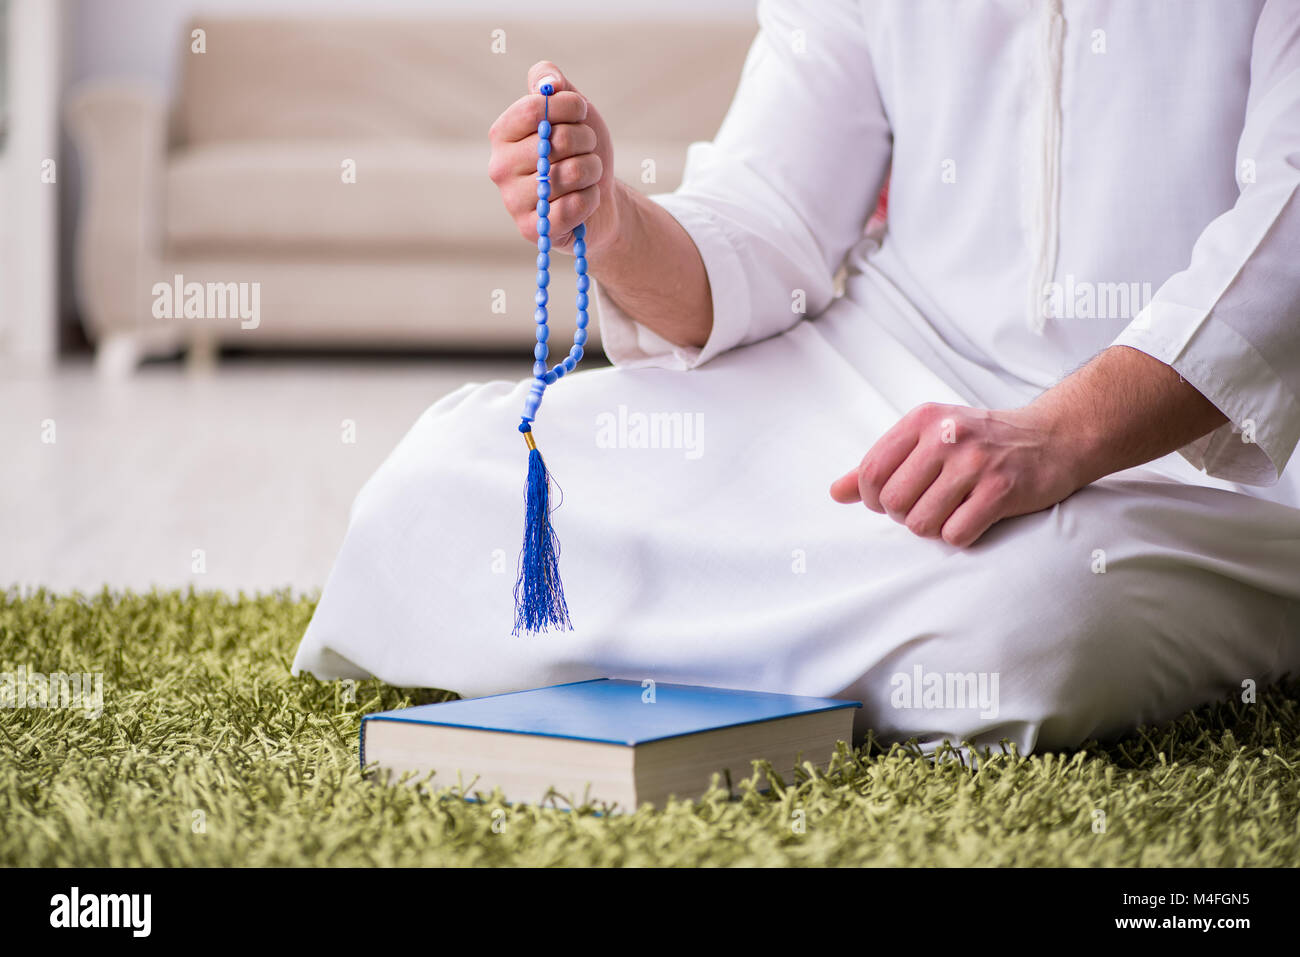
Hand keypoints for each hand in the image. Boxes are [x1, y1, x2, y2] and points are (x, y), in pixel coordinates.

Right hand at [488, 61, 621, 253]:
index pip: (533, 109)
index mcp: (502, 134)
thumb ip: (552, 83)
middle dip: (586, 141)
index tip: (581, 111)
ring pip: (571, 173)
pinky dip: (591, 199)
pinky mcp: (532, 230)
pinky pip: (574, 206)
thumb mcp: (570, 110)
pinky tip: (585, 199)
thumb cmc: (580, 152)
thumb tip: (548, 81)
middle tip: (586, 149)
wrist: (598, 199)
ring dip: (592, 170)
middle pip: (556, 141)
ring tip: (588, 175)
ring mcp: (513, 201)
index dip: (568, 106)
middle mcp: (500, 167)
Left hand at [829, 402, 1085, 547]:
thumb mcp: (929, 438)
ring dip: (933, 528)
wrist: (1052, 438)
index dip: (874, 499)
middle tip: (928, 506)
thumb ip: (881, 464)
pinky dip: (960, 535)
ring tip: (952, 511)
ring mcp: (975, 463)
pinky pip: (956, 534)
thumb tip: (836, 492)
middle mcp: (946, 436)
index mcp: (922, 420)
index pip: (871, 472)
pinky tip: (975, 518)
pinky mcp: (1002, 490)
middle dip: (904, 516)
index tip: (893, 500)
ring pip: (920, 523)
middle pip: (892, 502)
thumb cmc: (982, 442)